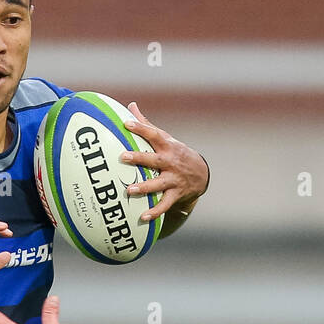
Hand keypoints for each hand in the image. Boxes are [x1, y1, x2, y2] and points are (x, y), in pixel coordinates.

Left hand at [120, 101, 208, 222]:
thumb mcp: (166, 138)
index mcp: (167, 146)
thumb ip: (147, 124)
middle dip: (139, 158)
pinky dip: (155, 212)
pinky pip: (164, 204)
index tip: (126, 123)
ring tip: (129, 191)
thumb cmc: (175, 153)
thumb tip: (131, 105)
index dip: (140, 128)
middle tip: (123, 157)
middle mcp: (171, 162)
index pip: (153, 134)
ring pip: (158, 184)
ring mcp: (174, 179)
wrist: (201, 174)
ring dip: (144, 188)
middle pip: (154, 160)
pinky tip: (142, 217)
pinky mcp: (176, 194)